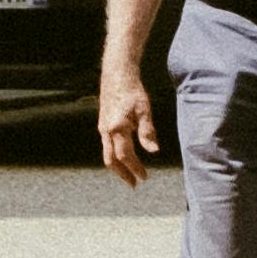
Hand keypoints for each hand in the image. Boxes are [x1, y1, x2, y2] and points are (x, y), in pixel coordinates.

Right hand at [98, 63, 156, 186]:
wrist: (116, 74)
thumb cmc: (133, 90)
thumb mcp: (144, 110)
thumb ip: (147, 132)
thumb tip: (153, 151)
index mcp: (117, 128)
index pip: (126, 155)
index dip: (135, 168)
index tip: (144, 177)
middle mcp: (106, 130)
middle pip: (111, 160)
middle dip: (122, 174)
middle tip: (133, 184)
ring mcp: (102, 127)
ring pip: (107, 153)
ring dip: (118, 166)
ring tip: (129, 173)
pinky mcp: (103, 123)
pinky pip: (107, 145)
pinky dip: (115, 155)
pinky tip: (125, 154)